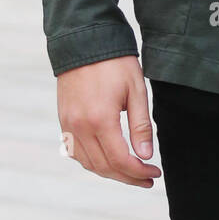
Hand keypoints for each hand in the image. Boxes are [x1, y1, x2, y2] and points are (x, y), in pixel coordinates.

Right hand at [56, 55, 161, 185]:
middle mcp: (80, 127)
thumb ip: (141, 125)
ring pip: (89, 164)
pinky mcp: (63, 120)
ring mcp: (68, 125)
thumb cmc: (115, 62)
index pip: (120, 161)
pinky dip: (93, 161)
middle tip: (147, 178)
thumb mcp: (136, 89)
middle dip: (128, 177)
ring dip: (110, 172)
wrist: (85, 41)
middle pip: (104, 167)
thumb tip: (145, 156)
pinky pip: (76, 152)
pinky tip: (108, 158)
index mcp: (100, 120)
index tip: (154, 173)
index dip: (138, 172)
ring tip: (131, 171)